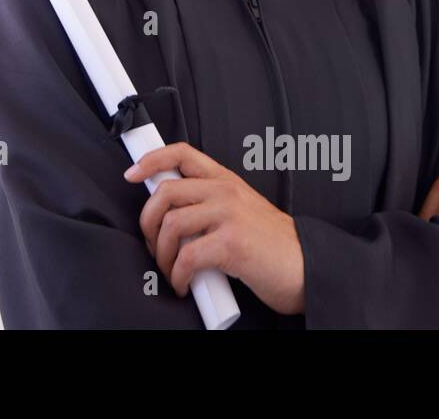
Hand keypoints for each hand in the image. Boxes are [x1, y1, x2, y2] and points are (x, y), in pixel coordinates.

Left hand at [124, 142, 304, 315]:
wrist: (307, 267)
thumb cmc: (271, 246)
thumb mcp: (241, 212)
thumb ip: (210, 205)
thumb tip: (170, 216)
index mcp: (226, 181)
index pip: (182, 153)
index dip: (151, 160)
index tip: (132, 175)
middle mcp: (226, 192)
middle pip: (166, 192)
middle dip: (147, 222)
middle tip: (152, 245)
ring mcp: (229, 215)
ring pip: (171, 225)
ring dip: (161, 255)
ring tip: (169, 271)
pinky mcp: (231, 243)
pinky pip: (186, 257)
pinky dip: (177, 275)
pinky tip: (183, 284)